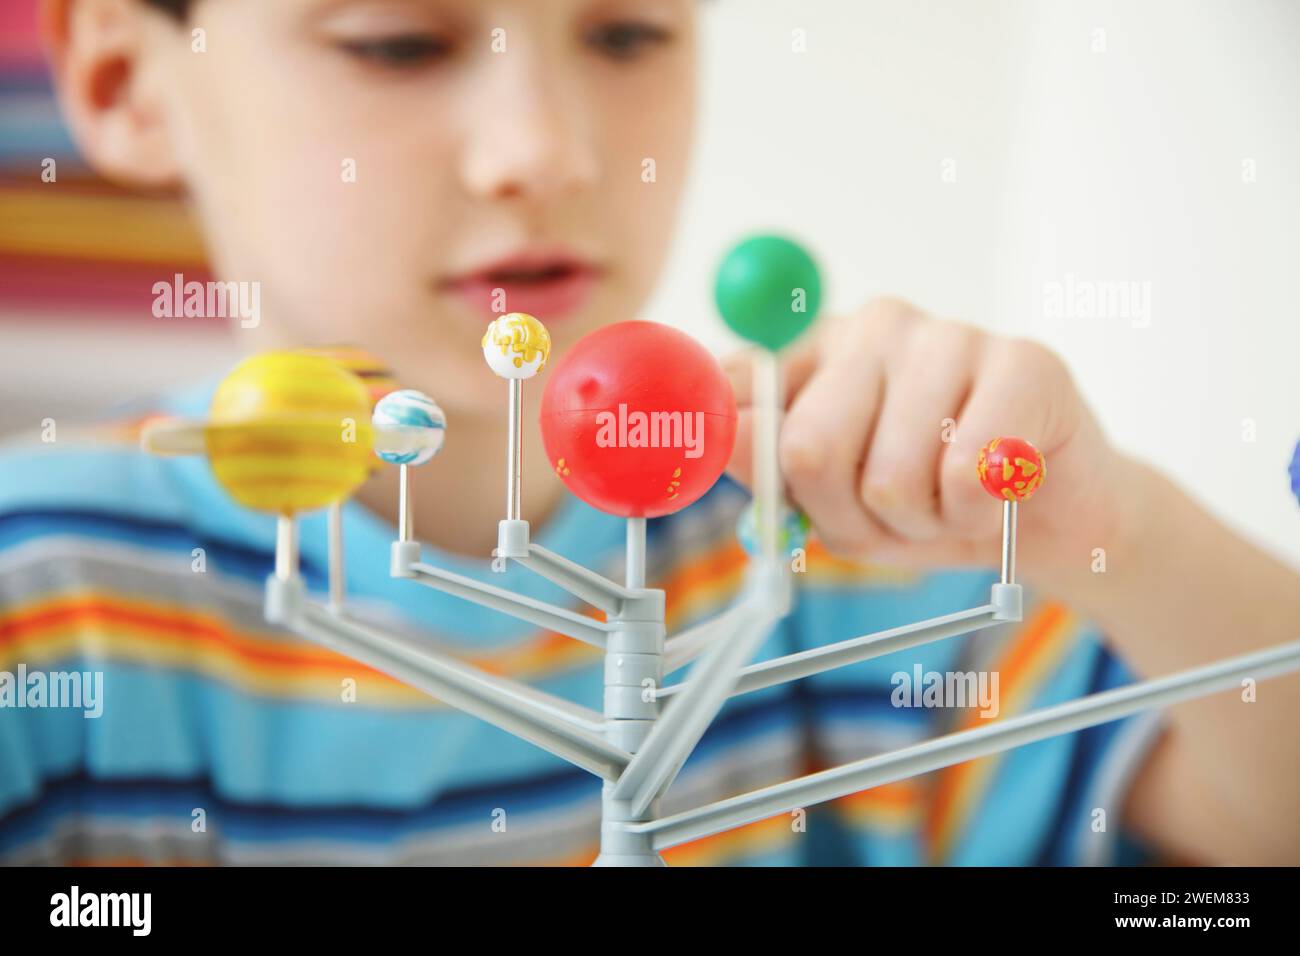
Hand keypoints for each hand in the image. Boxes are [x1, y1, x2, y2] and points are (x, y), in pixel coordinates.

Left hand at [724, 297, 1144, 585]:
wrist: (1046, 519)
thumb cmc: (926, 504)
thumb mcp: (828, 502)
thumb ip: (764, 465)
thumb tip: (708, 432)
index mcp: (812, 351)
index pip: (738, 388)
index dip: (736, 453)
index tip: (751, 489)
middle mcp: (871, 326)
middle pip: (807, 447)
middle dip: (845, 516)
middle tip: (887, 517)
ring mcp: (949, 334)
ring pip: (890, 477)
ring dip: (919, 525)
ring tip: (948, 503)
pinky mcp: (1025, 363)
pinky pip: (965, 478)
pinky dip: (975, 517)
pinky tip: (998, 493)